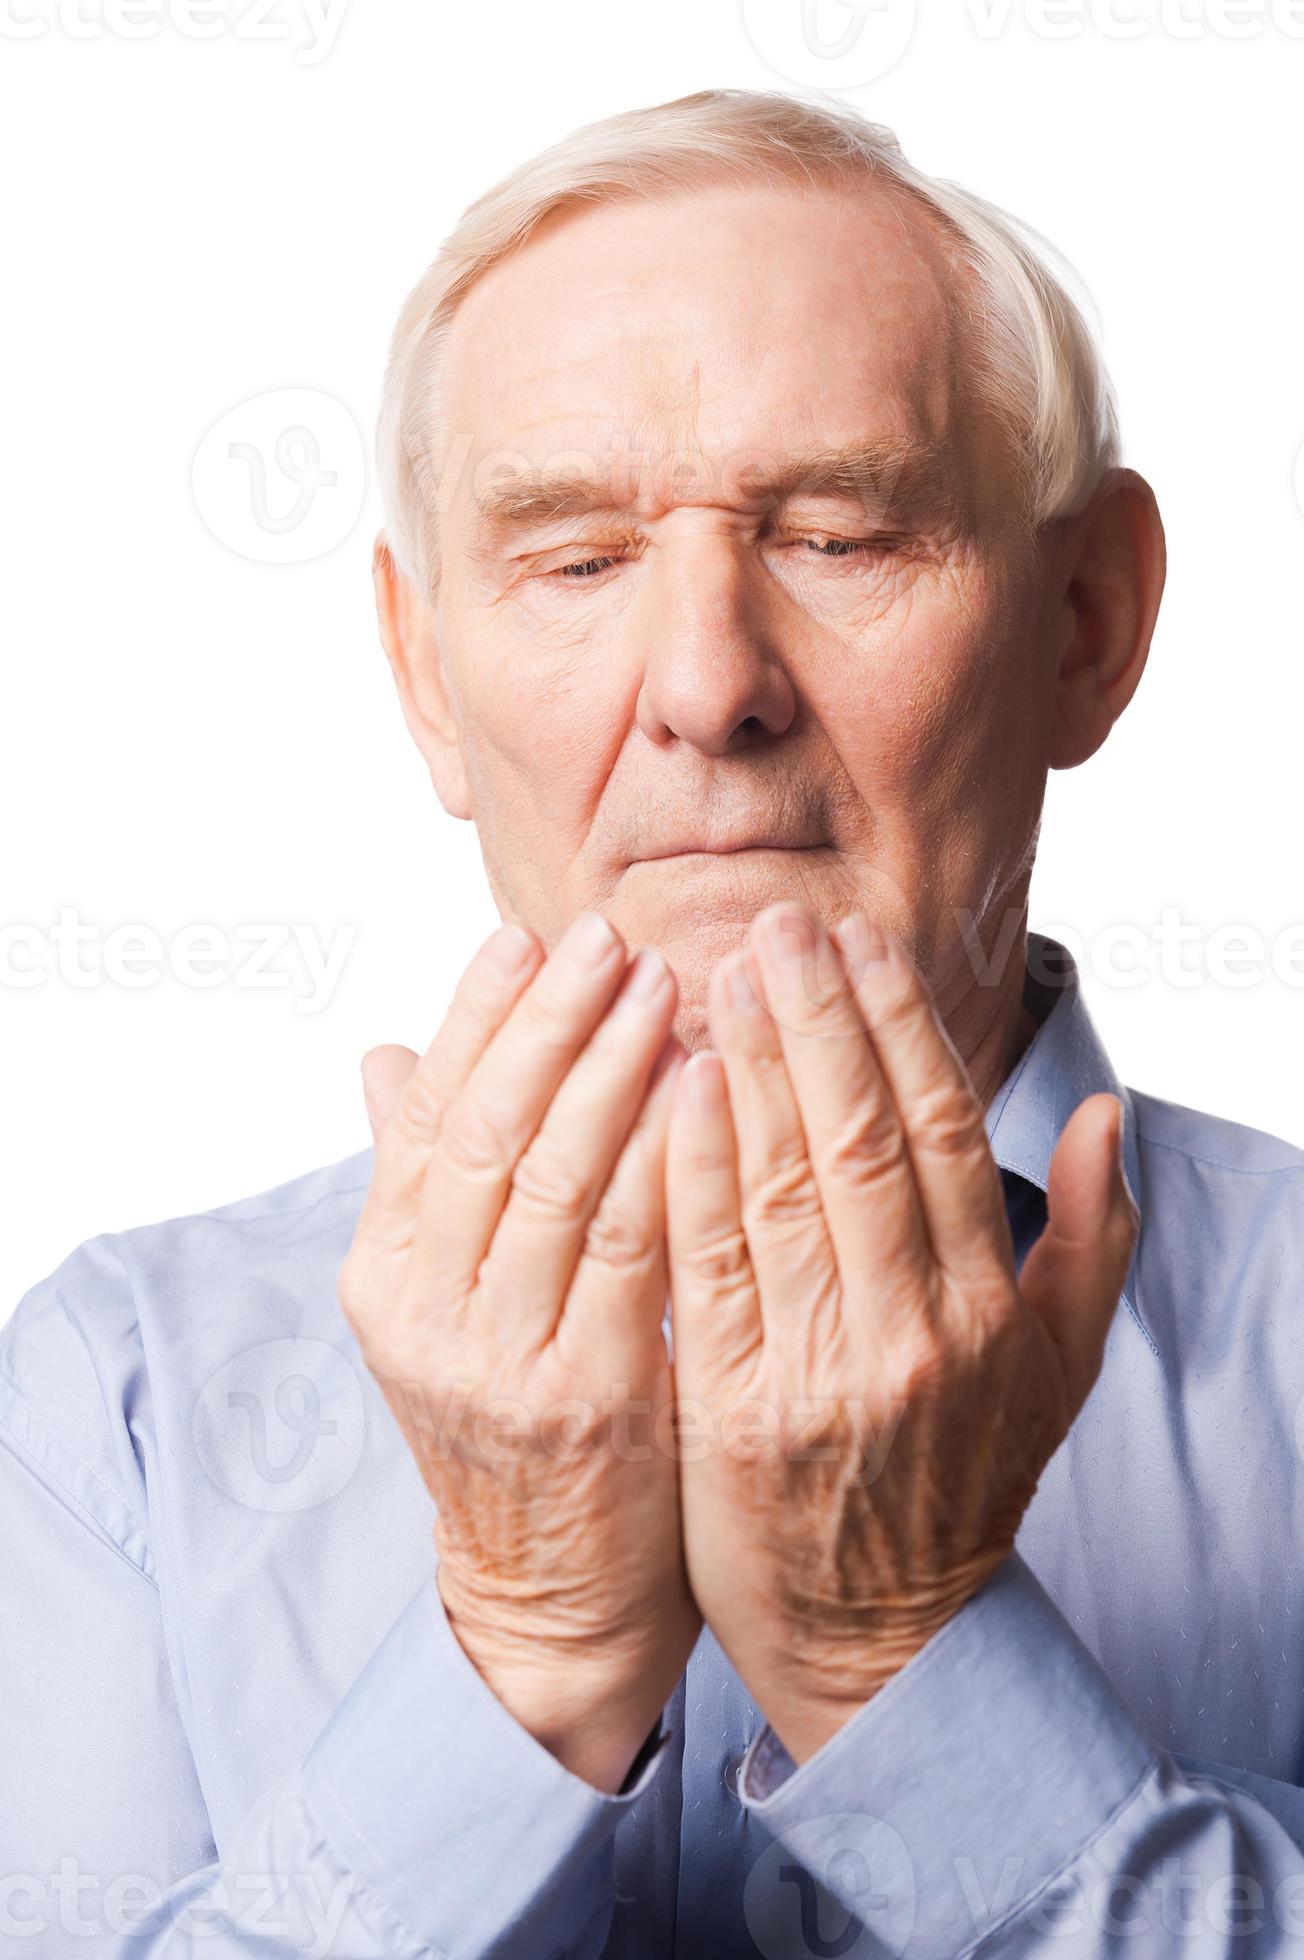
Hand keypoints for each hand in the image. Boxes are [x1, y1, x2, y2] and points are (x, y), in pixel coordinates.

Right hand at [338, 912, 698, 1792]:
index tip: (527, 933)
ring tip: (665, 985)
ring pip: (556, 1177)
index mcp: (384, 1271)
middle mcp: (423, 1308)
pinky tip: (706, 1092)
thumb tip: (384, 1055)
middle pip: (487, 1129)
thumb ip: (423, 1179)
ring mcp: (496, 1357)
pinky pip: (630, 1251)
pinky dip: (665, 1160)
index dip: (477, 1019)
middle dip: (549, 1022)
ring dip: (613, 1069)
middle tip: (608, 935)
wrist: (549, 1591)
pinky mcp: (581, 1398)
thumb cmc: (516, 1417)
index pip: (425, 1114)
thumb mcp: (448, 1303)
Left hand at [665, 902, 1138, 1764]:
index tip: (860, 942)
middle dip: (816, 1016)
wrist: (879, 1638)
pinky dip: (694, 1169)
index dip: (900, 1025)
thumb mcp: (1057, 1372)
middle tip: (776, 922)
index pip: (939, 1131)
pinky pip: (711, 1266)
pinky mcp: (733, 1409)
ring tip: (717, 974)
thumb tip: (1103, 1114)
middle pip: (858, 1136)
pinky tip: (675, 1088)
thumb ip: (1084, 1239)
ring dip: (751, 1067)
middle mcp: (913, 1330)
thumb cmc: (961, 1484)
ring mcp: (821, 1371)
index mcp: (990, 1308)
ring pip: (783, 1185)